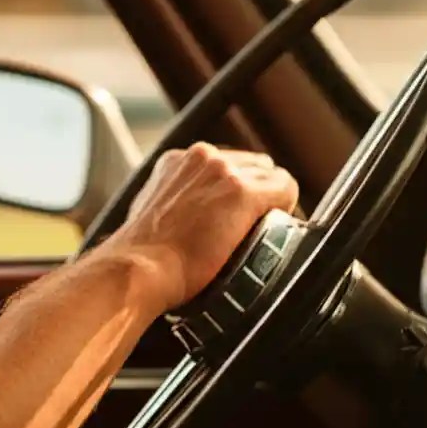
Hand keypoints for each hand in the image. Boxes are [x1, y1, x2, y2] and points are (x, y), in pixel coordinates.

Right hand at [106, 142, 298, 310]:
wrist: (139, 269)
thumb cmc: (142, 256)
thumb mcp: (154, 215)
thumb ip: (177, 204)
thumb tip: (193, 219)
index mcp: (179, 162)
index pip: (228, 165)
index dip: (239, 190)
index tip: (236, 214)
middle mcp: (202, 158)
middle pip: (253, 166)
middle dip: (257, 192)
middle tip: (251, 226)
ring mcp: (223, 173)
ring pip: (271, 176)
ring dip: (271, 202)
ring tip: (262, 231)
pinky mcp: (242, 193)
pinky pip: (285, 189)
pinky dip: (287, 207)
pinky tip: (279, 227)